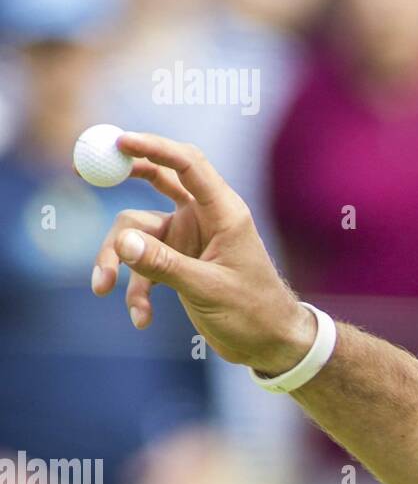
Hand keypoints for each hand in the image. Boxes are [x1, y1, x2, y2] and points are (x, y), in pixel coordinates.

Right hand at [88, 132, 315, 374]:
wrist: (268, 343)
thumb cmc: (253, 311)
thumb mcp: (207, 288)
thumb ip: (164, 265)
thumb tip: (122, 243)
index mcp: (224, 212)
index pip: (188, 165)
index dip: (154, 147)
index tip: (119, 141)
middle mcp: (205, 217)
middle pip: (157, 181)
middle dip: (122, 176)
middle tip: (82, 170)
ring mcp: (190, 237)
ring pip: (138, 230)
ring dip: (118, 259)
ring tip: (104, 288)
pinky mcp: (178, 261)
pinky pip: (143, 263)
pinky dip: (136, 288)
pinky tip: (141, 317)